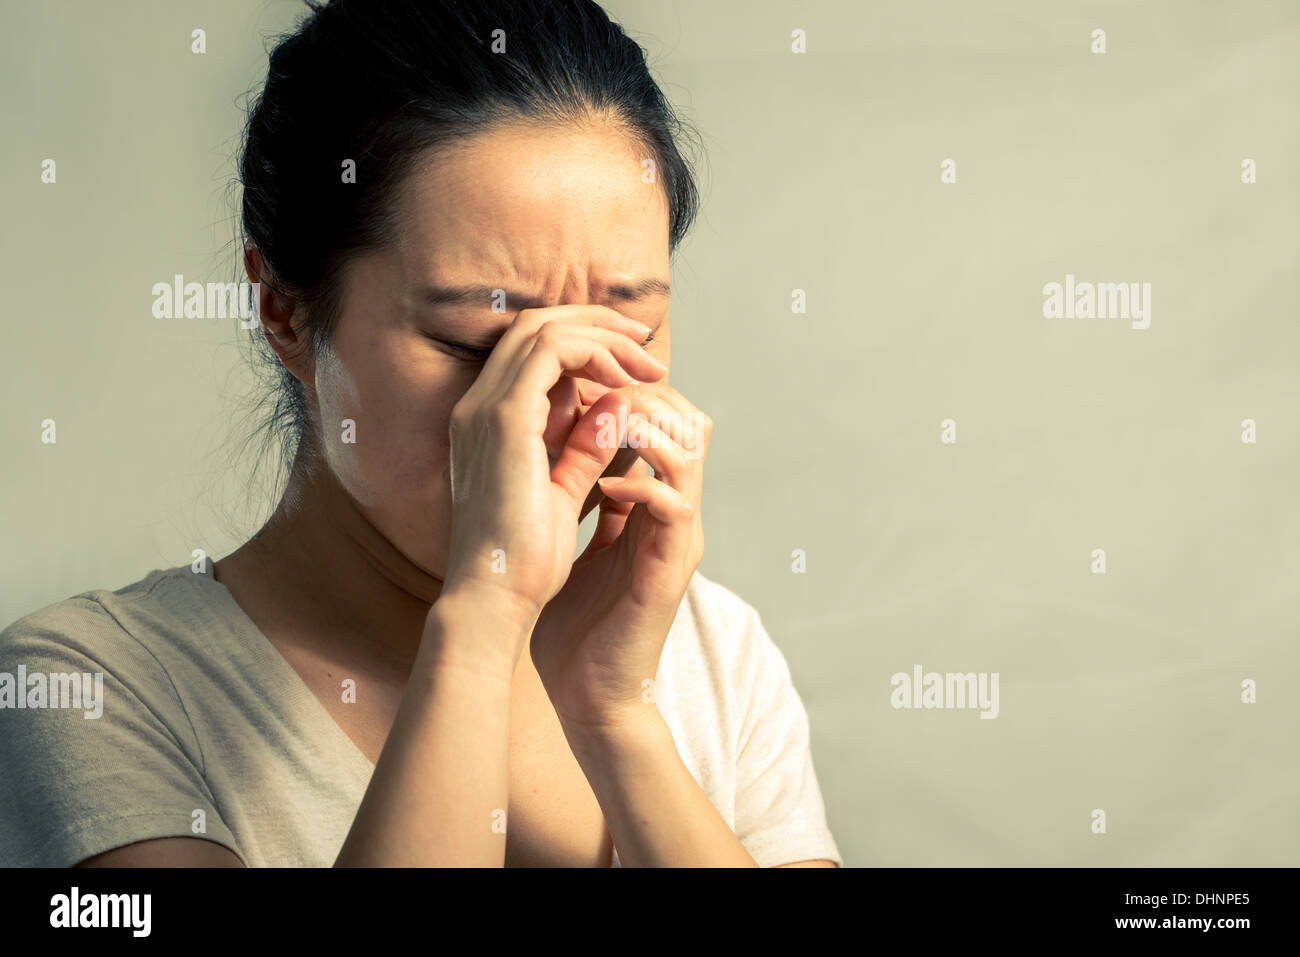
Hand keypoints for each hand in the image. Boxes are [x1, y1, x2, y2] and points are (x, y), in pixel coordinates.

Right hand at [439, 305, 667, 668]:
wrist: (498, 597)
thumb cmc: (526, 559)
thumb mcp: (562, 488)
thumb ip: (582, 445)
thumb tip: (614, 405)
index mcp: (484, 422)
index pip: (529, 350)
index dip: (583, 340)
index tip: (632, 362)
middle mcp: (476, 407)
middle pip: (533, 326)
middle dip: (596, 325)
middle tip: (645, 340)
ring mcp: (484, 409)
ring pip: (543, 329)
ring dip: (602, 336)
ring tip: (646, 362)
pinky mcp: (504, 419)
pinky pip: (553, 352)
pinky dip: (595, 354)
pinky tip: (627, 381)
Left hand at [528, 381, 711, 732]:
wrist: (586, 693)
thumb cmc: (572, 619)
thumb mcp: (570, 532)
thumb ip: (575, 480)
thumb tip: (557, 426)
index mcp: (649, 497)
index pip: (660, 416)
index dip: (624, 386)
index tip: (574, 383)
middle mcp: (671, 509)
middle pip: (686, 417)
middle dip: (638, 391)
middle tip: (590, 389)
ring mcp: (677, 536)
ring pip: (688, 449)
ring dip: (643, 426)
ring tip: (598, 424)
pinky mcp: (671, 567)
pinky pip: (674, 505)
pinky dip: (639, 482)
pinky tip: (603, 486)